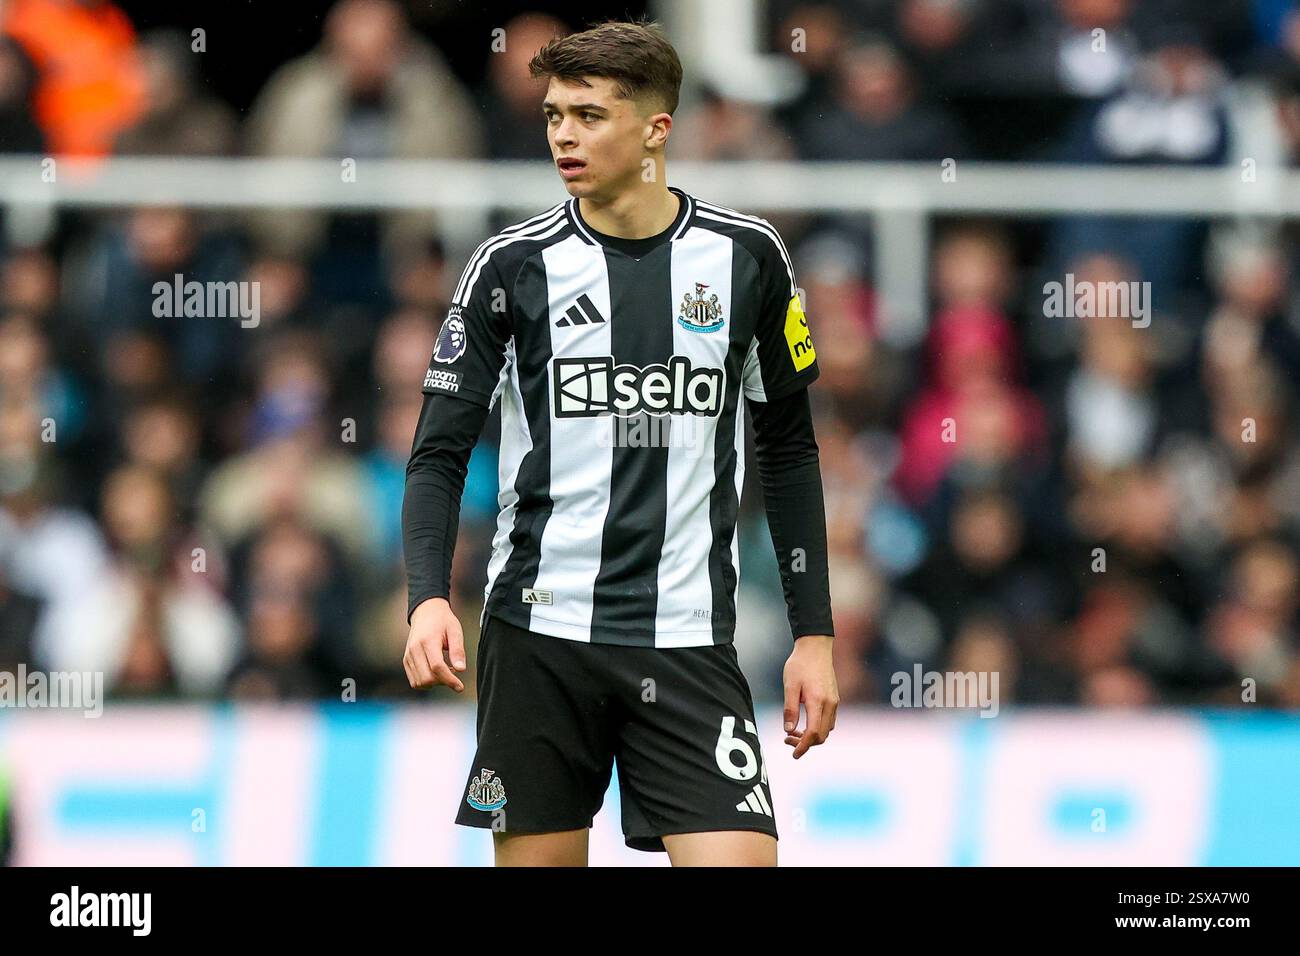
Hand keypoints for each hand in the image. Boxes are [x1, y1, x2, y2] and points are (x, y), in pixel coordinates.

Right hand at [403, 597, 466, 692]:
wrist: (426, 612)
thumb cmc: (443, 621)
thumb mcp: (455, 631)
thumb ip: (458, 650)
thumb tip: (461, 670)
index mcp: (427, 641)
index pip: (437, 667)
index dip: (449, 680)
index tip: (460, 687)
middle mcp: (414, 650)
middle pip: (427, 678)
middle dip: (443, 682)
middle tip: (454, 673)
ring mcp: (408, 656)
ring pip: (419, 682)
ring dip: (434, 683)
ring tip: (446, 671)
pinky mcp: (406, 660)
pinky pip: (414, 681)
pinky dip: (426, 682)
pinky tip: (436, 673)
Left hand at [782, 635, 837, 758]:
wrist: (816, 647)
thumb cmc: (800, 664)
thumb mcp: (789, 685)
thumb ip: (790, 709)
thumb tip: (789, 730)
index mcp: (818, 701)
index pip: (814, 733)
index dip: (804, 746)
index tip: (794, 754)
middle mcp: (830, 704)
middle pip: (822, 735)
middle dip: (806, 743)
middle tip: (787, 740)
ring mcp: (834, 701)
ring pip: (827, 729)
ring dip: (812, 736)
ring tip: (792, 732)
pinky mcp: (834, 699)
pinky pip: (829, 721)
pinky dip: (818, 728)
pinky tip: (804, 723)